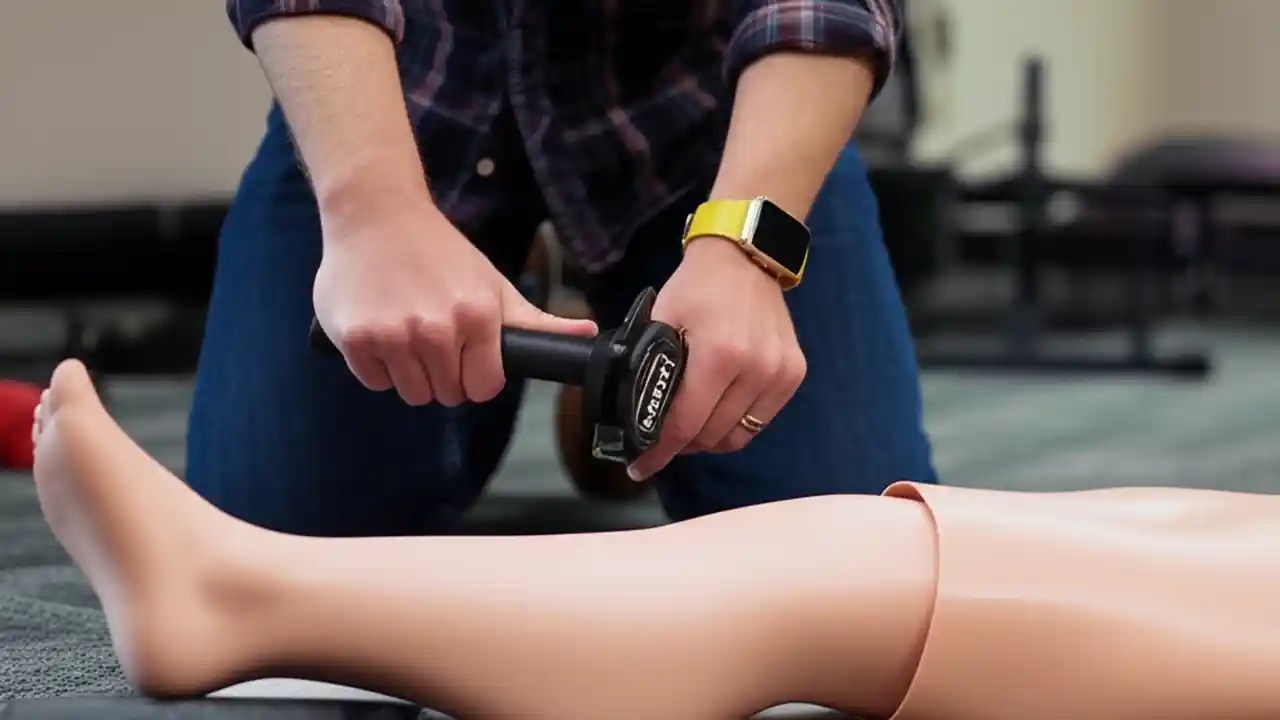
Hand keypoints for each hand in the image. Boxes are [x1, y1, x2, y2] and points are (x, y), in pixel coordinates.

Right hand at [312, 199, 595, 405]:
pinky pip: (374, 381)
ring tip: (407, 333)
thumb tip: (588, 333)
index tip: (466, 359)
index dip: (475, 377)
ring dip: (409, 373)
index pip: (483, 389)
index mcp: (477, 317)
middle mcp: (436, 329)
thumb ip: (538, 320)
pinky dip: (376, 366)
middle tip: (433, 338)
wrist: (377, 215)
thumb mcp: (494, 284)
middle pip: (446, 394)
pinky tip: (381, 330)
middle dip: (442, 375)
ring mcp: (393, 335)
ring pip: (411, 393)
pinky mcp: (356, 337)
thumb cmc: (441, 253)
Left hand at [626, 238, 806, 480]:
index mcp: (720, 355)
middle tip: (662, 436)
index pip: (685, 423)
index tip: (640, 468)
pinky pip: (759, 420)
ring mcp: (780, 373)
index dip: (658, 451)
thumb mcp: (662, 323)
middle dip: (681, 442)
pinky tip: (717, 407)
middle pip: (711, 436)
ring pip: (737, 436)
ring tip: (690, 423)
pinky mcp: (793, 374)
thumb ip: (653, 371)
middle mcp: (757, 368)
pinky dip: (734, 422)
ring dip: (709, 437)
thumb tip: (639, 419)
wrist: (745, 258)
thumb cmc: (697, 288)